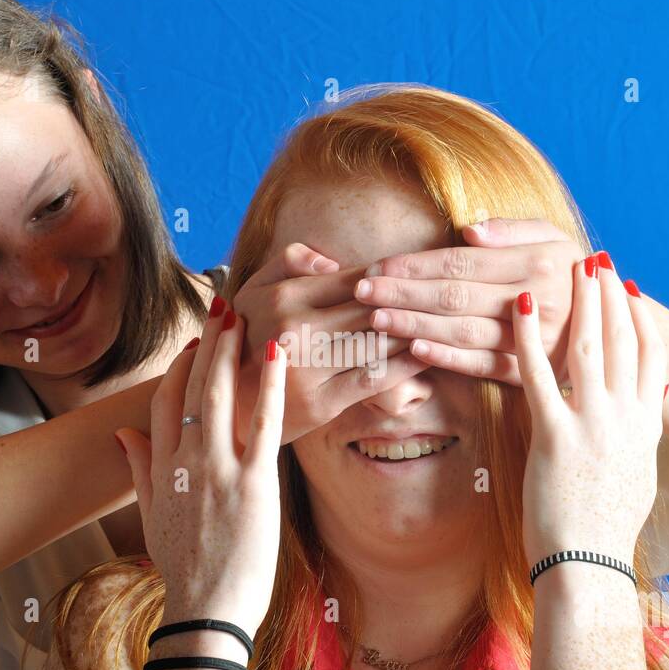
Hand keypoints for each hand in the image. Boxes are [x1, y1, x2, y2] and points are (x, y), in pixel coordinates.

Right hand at [115, 305, 287, 637]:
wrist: (207, 613)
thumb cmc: (185, 569)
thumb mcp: (152, 518)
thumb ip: (140, 471)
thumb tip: (123, 436)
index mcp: (161, 469)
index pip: (163, 403)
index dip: (179, 368)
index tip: (195, 343)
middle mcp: (186, 462)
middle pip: (192, 388)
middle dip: (208, 343)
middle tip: (222, 307)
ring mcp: (219, 471)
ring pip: (220, 396)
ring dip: (230, 350)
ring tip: (242, 315)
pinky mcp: (254, 485)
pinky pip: (263, 425)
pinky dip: (268, 386)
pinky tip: (274, 354)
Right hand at [233, 242, 428, 444]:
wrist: (227, 408)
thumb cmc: (244, 342)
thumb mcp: (252, 291)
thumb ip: (288, 261)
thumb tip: (333, 261)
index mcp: (283, 297)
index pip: (352, 279)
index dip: (389, 276)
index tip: (414, 274)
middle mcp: (296, 330)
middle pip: (371, 309)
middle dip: (409, 302)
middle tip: (442, 295)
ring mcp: (310, 368)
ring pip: (377, 342)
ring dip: (413, 332)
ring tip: (441, 322)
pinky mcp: (322, 403)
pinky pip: (375, 378)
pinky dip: (406, 366)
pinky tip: (426, 356)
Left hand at [351, 218, 579, 385]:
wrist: (616, 327)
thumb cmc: (573, 272)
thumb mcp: (555, 237)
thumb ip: (511, 230)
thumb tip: (467, 231)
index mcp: (538, 262)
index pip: (461, 263)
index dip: (416, 265)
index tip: (378, 265)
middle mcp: (536, 301)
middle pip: (454, 296)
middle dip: (403, 293)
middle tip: (362, 292)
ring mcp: (534, 340)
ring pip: (463, 331)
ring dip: (415, 325)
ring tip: (377, 320)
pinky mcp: (532, 372)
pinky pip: (483, 365)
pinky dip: (448, 358)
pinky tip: (415, 350)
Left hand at [511, 254, 666, 568]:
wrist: (589, 566)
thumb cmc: (604, 534)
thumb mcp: (635, 482)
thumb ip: (635, 447)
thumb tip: (637, 431)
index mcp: (645, 430)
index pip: (654, 360)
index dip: (644, 321)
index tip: (633, 291)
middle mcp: (626, 419)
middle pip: (625, 341)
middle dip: (611, 296)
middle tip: (599, 261)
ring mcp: (593, 425)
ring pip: (589, 347)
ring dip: (581, 301)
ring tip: (572, 266)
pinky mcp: (555, 436)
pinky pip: (540, 374)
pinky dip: (531, 336)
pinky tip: (522, 306)